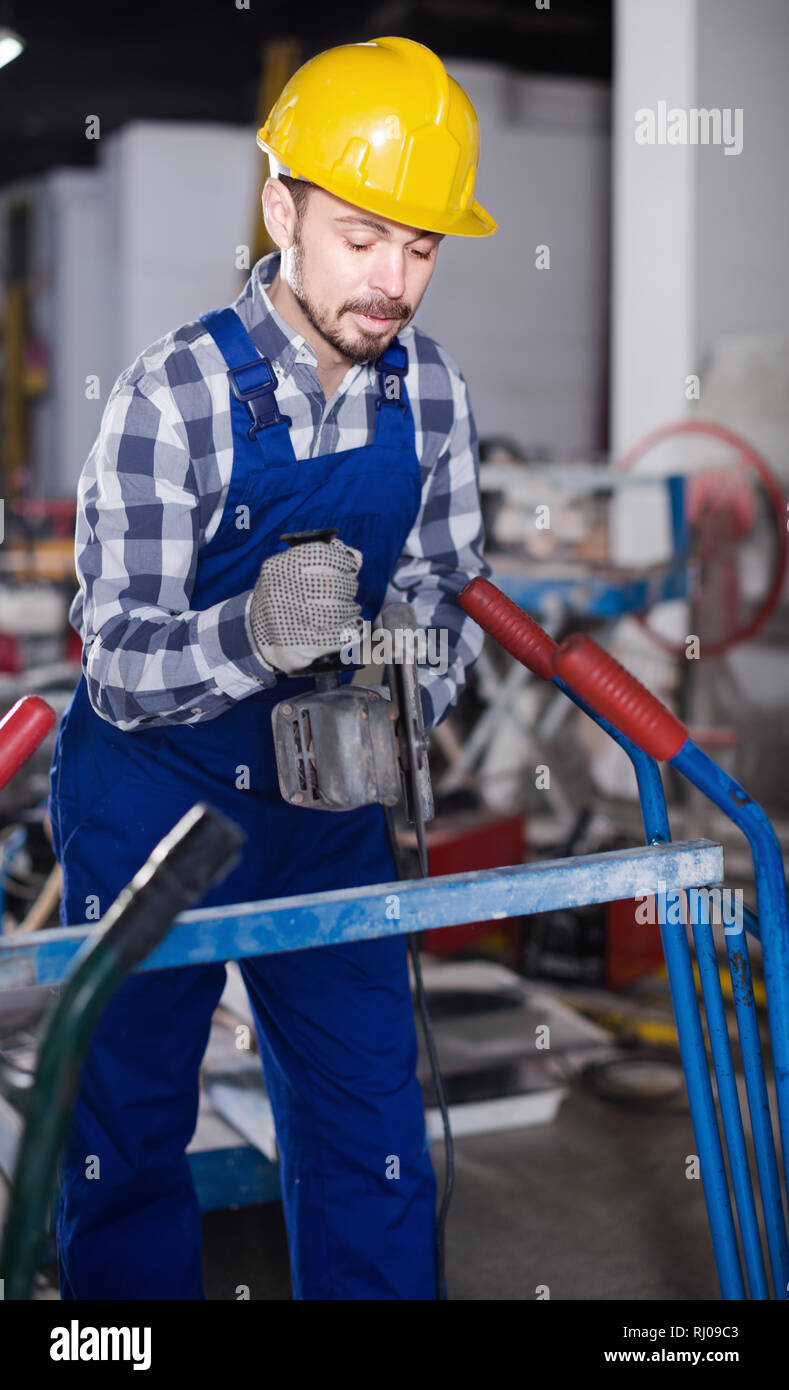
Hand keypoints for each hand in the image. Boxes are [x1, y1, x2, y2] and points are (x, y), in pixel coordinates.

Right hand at [249, 537, 363, 673]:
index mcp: (278, 569)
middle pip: (333, 584)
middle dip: (348, 588)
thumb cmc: (281, 598)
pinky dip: (350, 630)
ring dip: (350, 610)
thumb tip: (355, 557)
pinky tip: (348, 627)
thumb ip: (322, 560)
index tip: (348, 568)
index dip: (343, 561)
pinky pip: (339, 635)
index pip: (321, 555)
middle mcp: (281, 593)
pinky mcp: (300, 646)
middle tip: (347, 593)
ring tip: (348, 611)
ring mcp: (289, 621)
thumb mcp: (290, 572)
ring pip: (339, 610)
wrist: (257, 637)